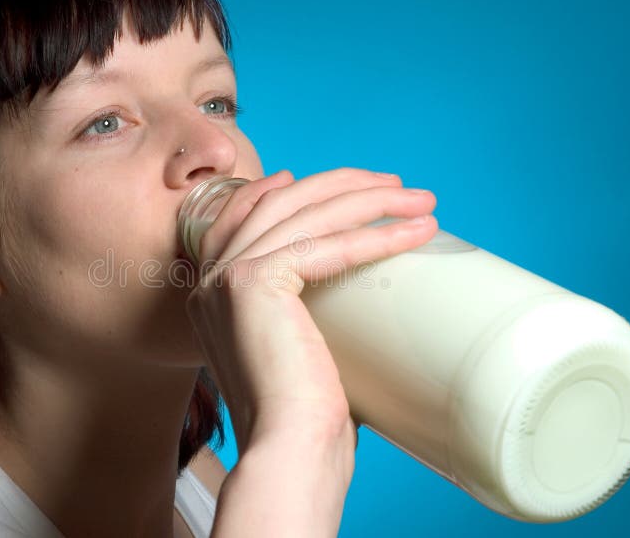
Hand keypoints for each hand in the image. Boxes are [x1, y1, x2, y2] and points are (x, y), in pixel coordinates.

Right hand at [186, 168, 437, 454]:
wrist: (287, 452)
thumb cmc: (301, 416)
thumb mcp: (295, 348)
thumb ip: (303, 313)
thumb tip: (354, 296)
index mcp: (212, 295)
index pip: (240, 217)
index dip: (277, 188)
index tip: (319, 178)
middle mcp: (209, 279)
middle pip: (278, 203)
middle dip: (341, 186)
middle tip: (396, 186)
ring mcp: (225, 278)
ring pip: (303, 214)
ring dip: (368, 200)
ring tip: (420, 201)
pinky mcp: (250, 284)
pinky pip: (322, 245)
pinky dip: (374, 235)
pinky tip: (416, 231)